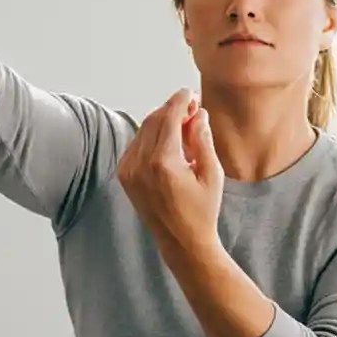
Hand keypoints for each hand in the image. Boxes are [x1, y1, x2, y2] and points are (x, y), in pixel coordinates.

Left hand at [117, 88, 224, 250]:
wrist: (181, 243)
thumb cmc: (202, 210)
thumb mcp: (211, 173)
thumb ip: (202, 139)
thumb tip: (198, 112)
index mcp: (163, 162)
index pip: (168, 118)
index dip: (180, 101)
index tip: (190, 92)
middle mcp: (140, 164)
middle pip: (154, 120)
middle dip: (172, 109)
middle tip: (191, 108)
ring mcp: (128, 170)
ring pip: (143, 130)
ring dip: (162, 122)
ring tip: (184, 124)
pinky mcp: (124, 176)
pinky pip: (136, 145)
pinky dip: (151, 136)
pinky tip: (169, 141)